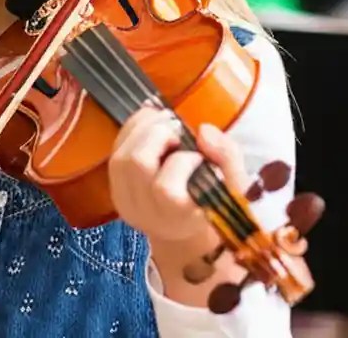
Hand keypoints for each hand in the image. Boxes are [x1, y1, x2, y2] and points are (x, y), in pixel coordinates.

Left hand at [108, 107, 246, 244]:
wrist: (183, 225)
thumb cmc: (212, 202)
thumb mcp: (235, 185)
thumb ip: (228, 157)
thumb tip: (203, 131)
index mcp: (176, 217)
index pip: (165, 188)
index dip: (184, 161)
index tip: (199, 157)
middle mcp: (144, 211)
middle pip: (137, 163)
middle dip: (159, 134)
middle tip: (178, 131)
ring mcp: (124, 199)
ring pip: (121, 154)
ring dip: (144, 128)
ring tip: (166, 123)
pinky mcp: (113, 185)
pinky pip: (115, 148)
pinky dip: (133, 128)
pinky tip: (152, 123)